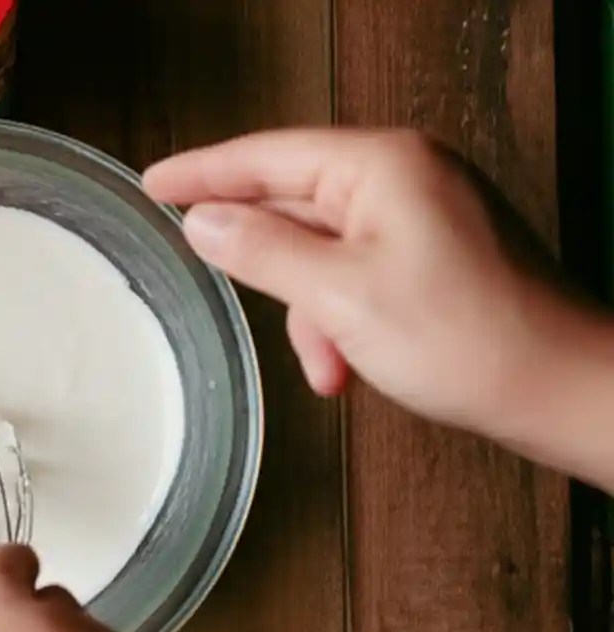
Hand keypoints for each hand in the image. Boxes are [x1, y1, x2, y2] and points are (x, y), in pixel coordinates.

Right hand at [143, 129, 613, 484]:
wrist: (561, 390)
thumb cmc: (469, 338)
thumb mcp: (340, 295)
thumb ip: (262, 251)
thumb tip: (205, 221)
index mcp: (382, 166)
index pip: (267, 155)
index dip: (204, 172)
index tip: (156, 183)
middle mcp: (404, 177)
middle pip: (295, 201)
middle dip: (265, 264)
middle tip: (207, 273)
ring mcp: (423, 215)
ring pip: (324, 249)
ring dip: (309, 311)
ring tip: (323, 364)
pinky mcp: (435, 253)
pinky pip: (357, 272)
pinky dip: (341, 318)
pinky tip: (347, 365)